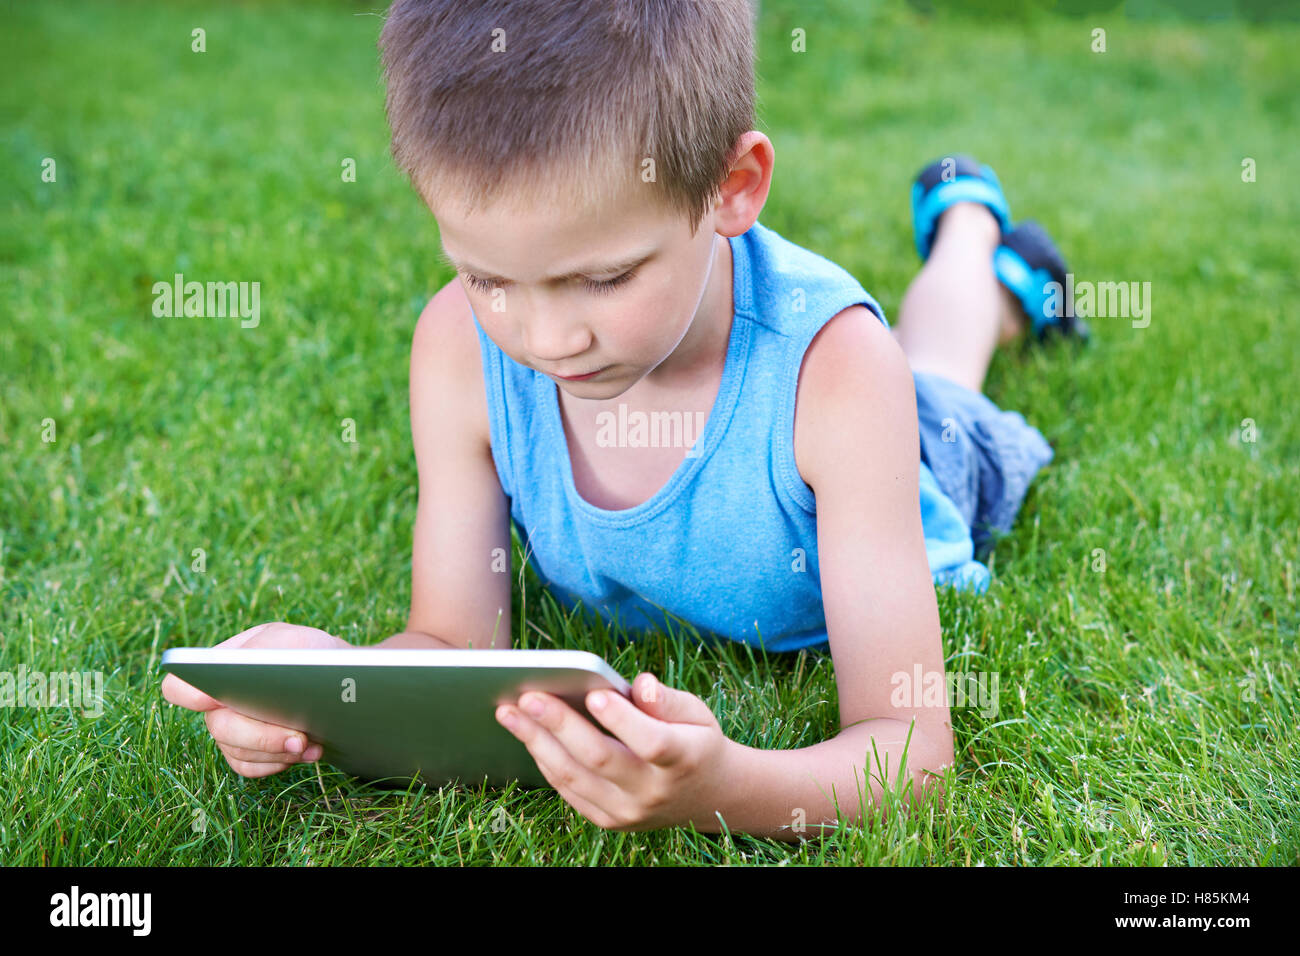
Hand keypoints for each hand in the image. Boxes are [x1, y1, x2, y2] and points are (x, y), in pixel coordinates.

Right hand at [161, 621, 350, 777]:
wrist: (345, 685)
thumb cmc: (315, 656)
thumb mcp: (293, 641)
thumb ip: (259, 652)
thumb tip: (225, 678)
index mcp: (223, 666)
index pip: (180, 685)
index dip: (189, 694)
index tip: (215, 698)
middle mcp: (219, 700)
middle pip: (218, 726)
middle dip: (260, 735)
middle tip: (299, 737)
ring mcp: (232, 728)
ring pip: (236, 751)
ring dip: (276, 751)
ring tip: (312, 744)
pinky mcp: (249, 752)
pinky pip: (249, 768)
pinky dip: (276, 763)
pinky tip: (305, 754)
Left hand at [495, 672, 731, 830]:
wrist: (707, 795)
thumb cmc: (695, 740)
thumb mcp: (696, 713)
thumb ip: (668, 699)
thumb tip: (640, 684)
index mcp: (683, 759)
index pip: (651, 742)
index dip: (622, 720)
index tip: (594, 694)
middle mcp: (653, 791)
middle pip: (600, 759)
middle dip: (559, 725)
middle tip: (528, 697)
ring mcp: (629, 812)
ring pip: (575, 777)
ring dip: (536, 743)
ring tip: (509, 713)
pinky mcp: (609, 821)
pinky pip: (569, 791)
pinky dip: (544, 761)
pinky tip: (526, 735)